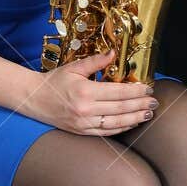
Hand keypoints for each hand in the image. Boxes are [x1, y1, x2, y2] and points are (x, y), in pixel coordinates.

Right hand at [27, 48, 158, 135]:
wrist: (32, 99)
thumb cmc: (52, 82)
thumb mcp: (73, 68)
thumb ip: (95, 62)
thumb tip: (113, 53)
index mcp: (85, 91)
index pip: (118, 92)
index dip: (136, 91)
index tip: (148, 88)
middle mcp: (85, 109)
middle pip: (121, 108)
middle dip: (140, 105)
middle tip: (154, 102)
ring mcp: (83, 122)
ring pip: (116, 122)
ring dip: (135, 118)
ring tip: (148, 114)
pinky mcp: (81, 131)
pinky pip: (106, 132)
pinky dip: (121, 128)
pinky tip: (131, 123)